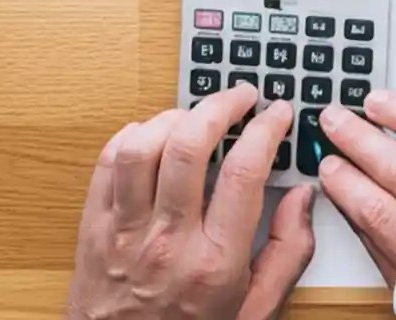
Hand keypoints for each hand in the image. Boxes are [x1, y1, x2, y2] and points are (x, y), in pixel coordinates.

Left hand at [67, 84, 316, 319]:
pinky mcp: (93, 229)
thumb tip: (302, 197)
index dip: (266, 129)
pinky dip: (131, 137)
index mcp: (216, 261)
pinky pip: (107, 165)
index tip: (277, 113)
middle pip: (191, 146)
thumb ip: (289, 251)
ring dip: (173, 118)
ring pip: (142, 147)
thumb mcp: (258, 309)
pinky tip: (154, 136)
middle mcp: (169, 241)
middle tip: (240, 96)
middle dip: (221, 105)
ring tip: (196, 115)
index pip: (245, 172)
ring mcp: (125, 233)